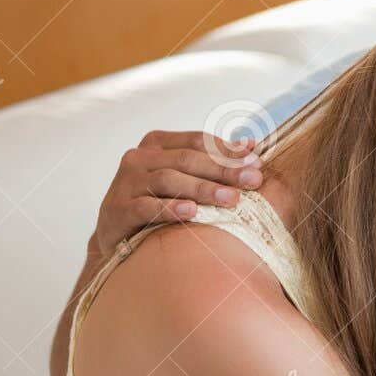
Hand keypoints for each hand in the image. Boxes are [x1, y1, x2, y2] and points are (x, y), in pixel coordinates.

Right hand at [92, 131, 262, 256]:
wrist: (118, 234)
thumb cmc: (158, 201)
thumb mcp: (184, 177)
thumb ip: (213, 160)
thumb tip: (251, 144)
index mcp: (157, 144)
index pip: (197, 141)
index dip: (228, 150)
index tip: (257, 163)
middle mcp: (139, 158)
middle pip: (186, 159)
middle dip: (223, 169)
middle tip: (253, 181)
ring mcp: (125, 183)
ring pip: (168, 179)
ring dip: (202, 188)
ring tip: (231, 199)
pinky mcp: (118, 210)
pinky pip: (146, 207)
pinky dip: (170, 208)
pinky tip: (192, 212)